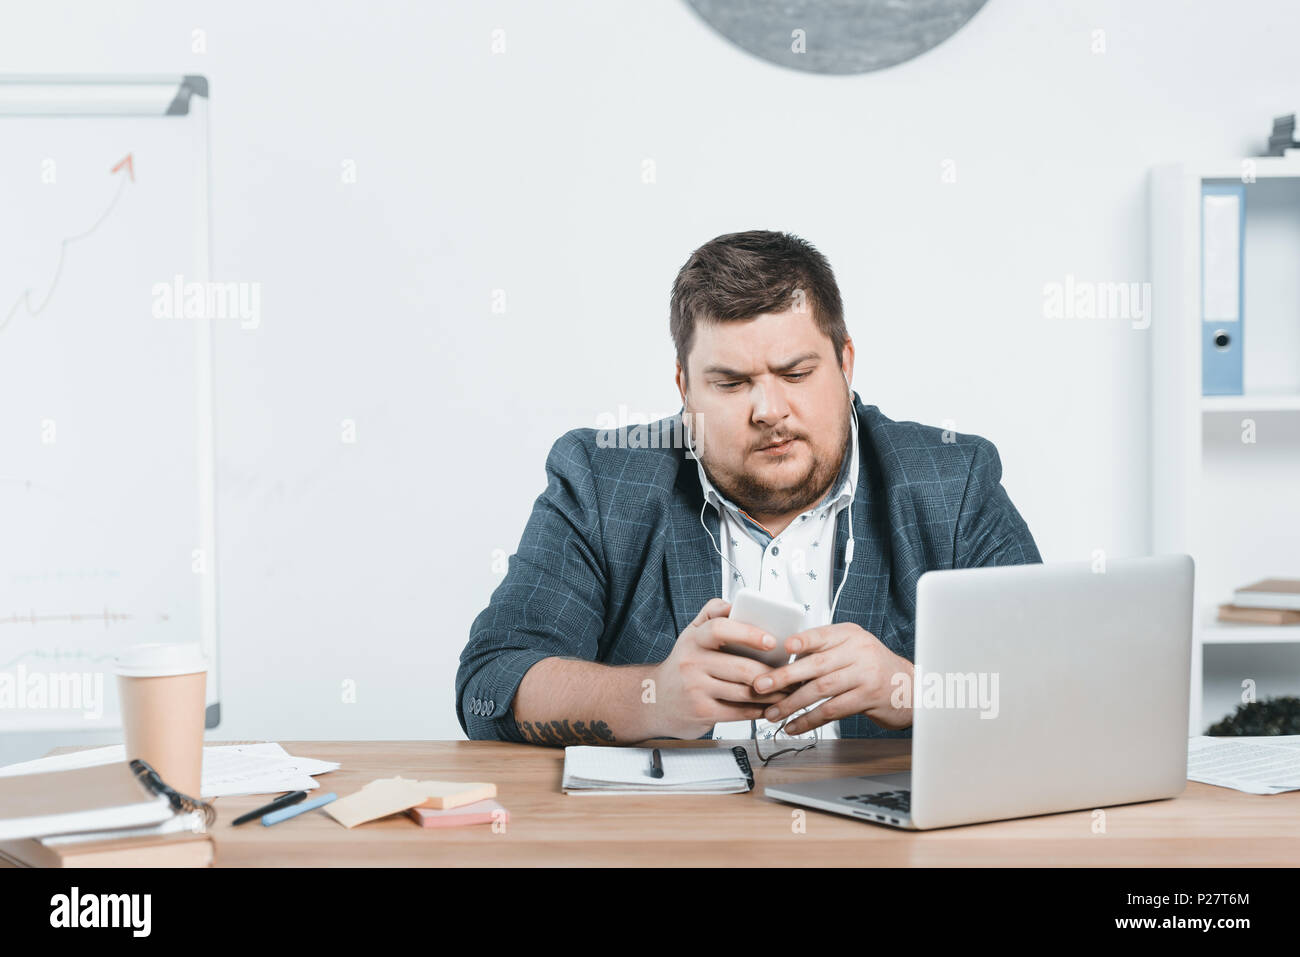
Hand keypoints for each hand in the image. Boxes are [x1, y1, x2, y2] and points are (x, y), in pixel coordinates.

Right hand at [649, 598, 789, 738]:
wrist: (654, 699)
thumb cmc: (682, 664)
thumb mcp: (691, 634)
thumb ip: (712, 614)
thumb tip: (737, 603)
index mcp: (694, 638)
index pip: (721, 629)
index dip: (749, 634)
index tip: (771, 641)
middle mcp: (692, 662)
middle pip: (741, 667)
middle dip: (772, 673)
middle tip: (792, 674)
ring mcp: (696, 688)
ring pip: (745, 692)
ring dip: (771, 694)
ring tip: (787, 691)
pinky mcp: (702, 712)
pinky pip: (739, 711)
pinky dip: (759, 710)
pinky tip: (768, 707)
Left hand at [751, 623, 913, 734]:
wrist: (909, 687)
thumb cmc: (872, 666)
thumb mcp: (852, 647)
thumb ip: (824, 649)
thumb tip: (784, 659)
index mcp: (850, 634)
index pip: (821, 635)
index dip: (802, 641)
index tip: (782, 647)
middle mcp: (859, 651)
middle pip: (816, 664)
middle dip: (784, 676)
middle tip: (760, 685)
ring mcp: (865, 675)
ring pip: (821, 689)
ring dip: (792, 703)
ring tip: (772, 713)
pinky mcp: (867, 699)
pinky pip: (832, 710)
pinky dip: (809, 720)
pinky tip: (794, 726)